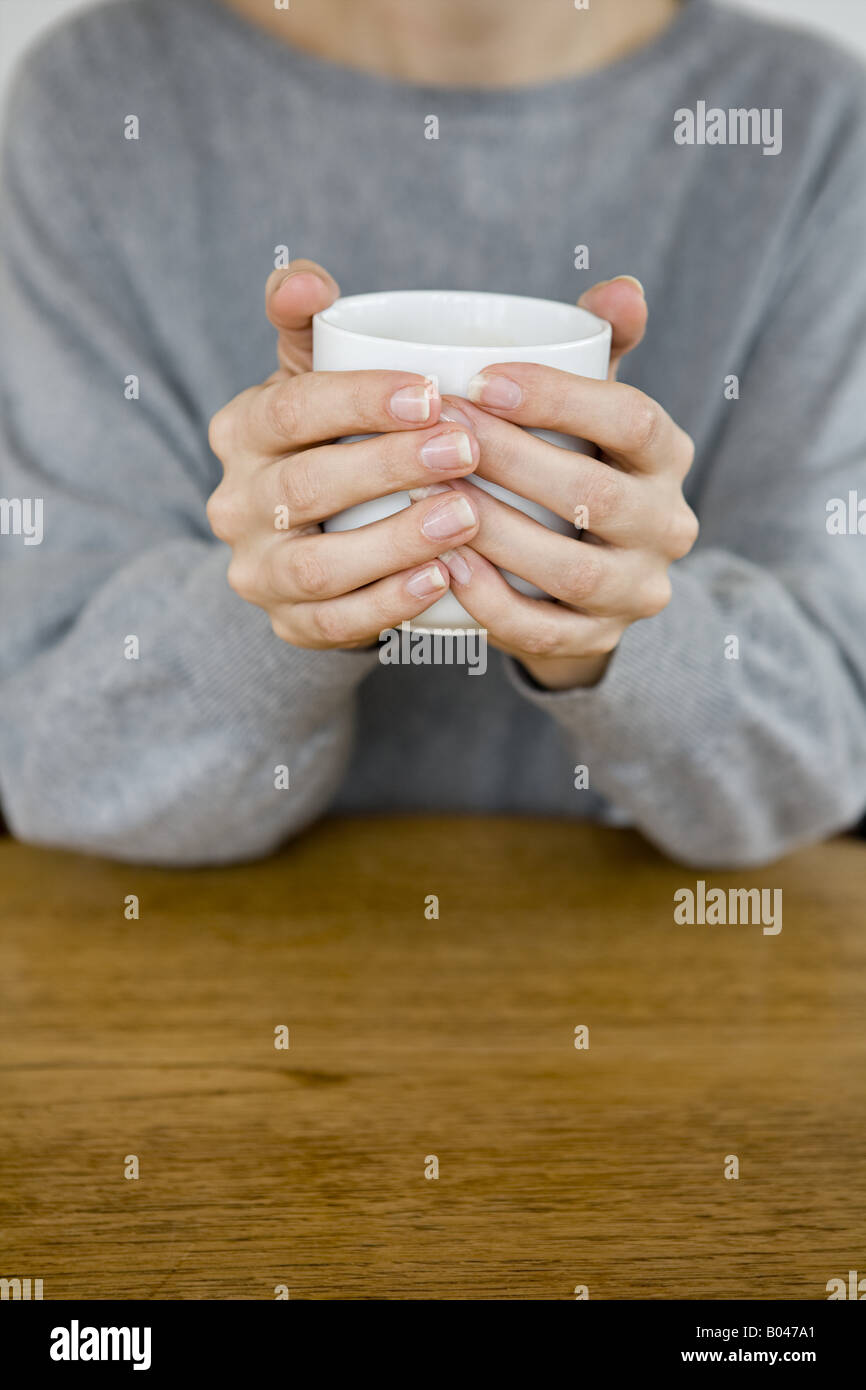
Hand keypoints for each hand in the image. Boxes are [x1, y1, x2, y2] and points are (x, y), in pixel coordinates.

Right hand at [206, 260, 480, 646]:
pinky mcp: (288, 625)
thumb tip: (303, 277)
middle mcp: (235, 503)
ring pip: (317, 564)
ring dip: (395, 540)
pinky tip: (443, 580)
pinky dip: (389, 603)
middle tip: (466, 449)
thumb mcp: (321, 372)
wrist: (322, 533)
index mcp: (241, 431)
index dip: (361, 401)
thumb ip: (317, 319)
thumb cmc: (337, 436)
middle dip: (391, 466)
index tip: (434, 393)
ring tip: (466, 516)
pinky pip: (334, 622)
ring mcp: (258, 571)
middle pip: (308, 485)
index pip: (293, 409)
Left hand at [432, 277, 698, 688]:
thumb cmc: (569, 460)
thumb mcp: (587, 402)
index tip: (479, 379)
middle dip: (508, 460)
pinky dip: (491, 601)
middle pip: (594, 495)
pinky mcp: (596, 640)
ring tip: (428, 497)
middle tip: (435, 432)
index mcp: (669, 455)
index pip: (632, 418)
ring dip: (495, 531)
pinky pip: (544, 629)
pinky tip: (442, 566)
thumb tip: (619, 288)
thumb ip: (597, 344)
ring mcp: (637, 591)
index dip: (558, 398)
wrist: (579, 575)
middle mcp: (669, 526)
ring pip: (570, 569)